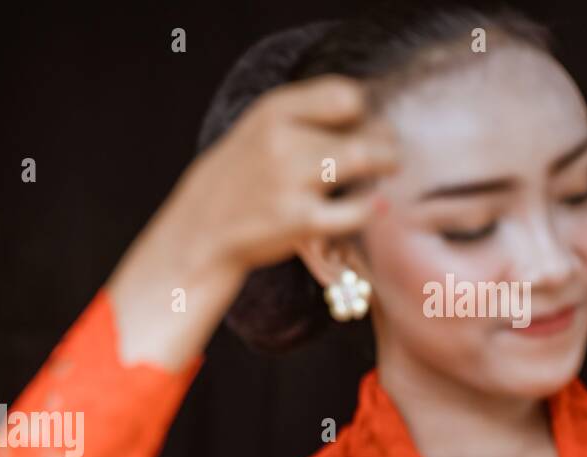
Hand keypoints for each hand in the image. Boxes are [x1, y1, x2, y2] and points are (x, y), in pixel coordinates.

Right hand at [182, 74, 399, 272]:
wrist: (198, 233)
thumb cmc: (238, 181)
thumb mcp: (258, 131)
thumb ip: (304, 115)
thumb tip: (369, 110)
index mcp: (273, 111)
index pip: (343, 94)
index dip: (364, 109)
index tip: (365, 124)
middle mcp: (281, 140)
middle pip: (361, 128)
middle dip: (384, 141)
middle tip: (388, 153)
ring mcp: (289, 181)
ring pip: (362, 159)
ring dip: (385, 165)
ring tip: (386, 172)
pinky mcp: (297, 221)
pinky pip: (355, 209)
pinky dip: (372, 207)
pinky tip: (375, 206)